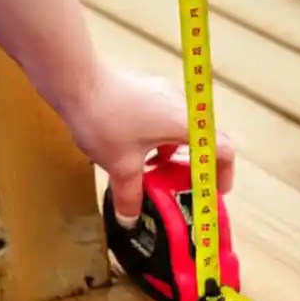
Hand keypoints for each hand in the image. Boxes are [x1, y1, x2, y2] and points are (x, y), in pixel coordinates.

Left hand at [60, 66, 235, 227]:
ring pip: (179, 128)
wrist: (76, 82)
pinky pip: (162, 117)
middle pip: (202, 139)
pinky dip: (158, 138)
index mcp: (185, 124)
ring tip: (154, 171)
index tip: (215, 191)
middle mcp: (180, 105)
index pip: (222, 148)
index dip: (223, 173)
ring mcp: (163, 93)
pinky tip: (136, 150)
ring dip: (173, 152)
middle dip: (194, 166)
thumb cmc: (105, 120)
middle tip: (181, 186)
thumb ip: (130, 196)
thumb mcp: (121, 166)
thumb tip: (129, 218)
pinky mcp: (146, 89)